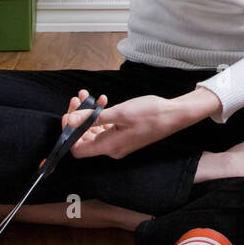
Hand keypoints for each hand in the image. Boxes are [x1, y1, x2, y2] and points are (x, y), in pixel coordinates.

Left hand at [62, 90, 197, 160]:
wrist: (174, 115)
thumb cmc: (150, 113)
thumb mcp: (120, 112)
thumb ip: (94, 118)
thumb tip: (71, 121)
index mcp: (109, 146)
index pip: (77, 149)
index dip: (69, 133)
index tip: (70, 114)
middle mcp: (112, 148)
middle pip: (84, 138)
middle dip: (78, 118)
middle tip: (78, 98)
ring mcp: (118, 143)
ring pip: (94, 131)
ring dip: (88, 114)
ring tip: (88, 95)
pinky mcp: (124, 136)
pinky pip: (105, 128)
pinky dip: (101, 115)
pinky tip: (103, 101)